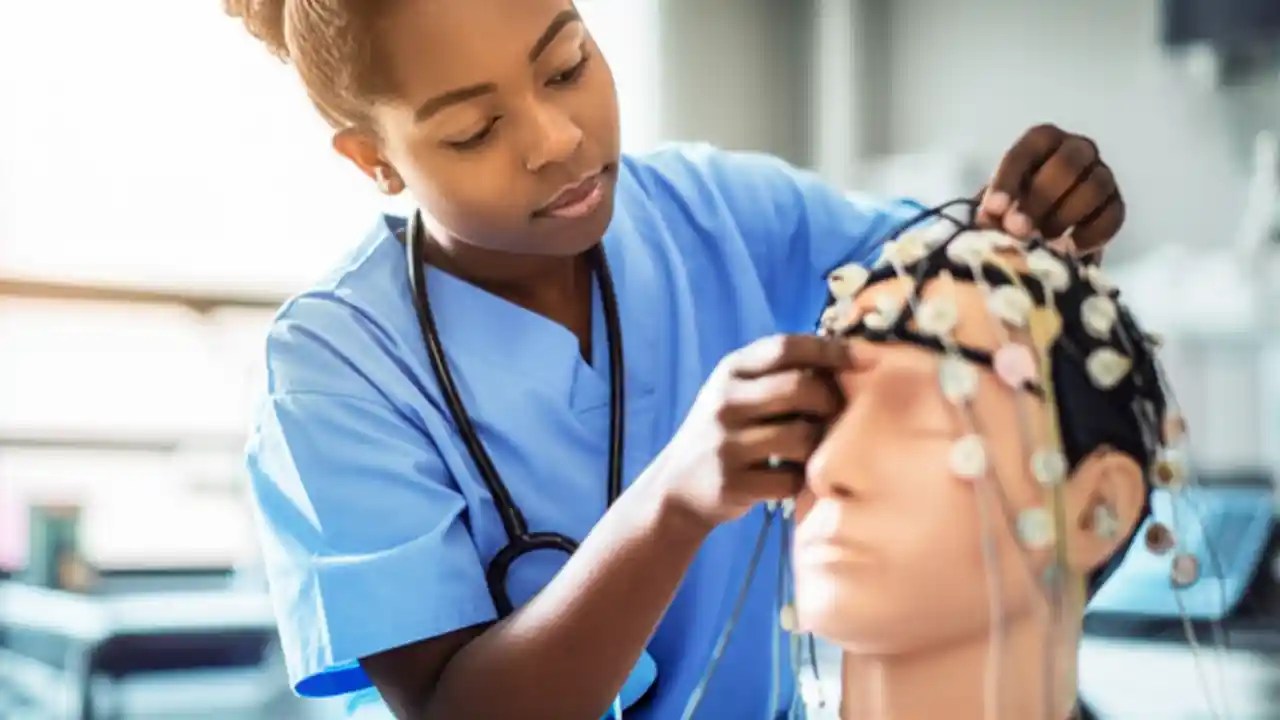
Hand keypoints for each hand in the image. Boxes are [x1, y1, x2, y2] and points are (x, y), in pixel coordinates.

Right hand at [654, 335, 853, 528]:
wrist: (675, 488)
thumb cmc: (724, 433)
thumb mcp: (736, 393)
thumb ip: (777, 375)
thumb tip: (846, 357)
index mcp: (729, 371)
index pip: (786, 347)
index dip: (830, 350)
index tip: (864, 358)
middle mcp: (724, 402)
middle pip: (801, 388)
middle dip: (830, 401)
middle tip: (836, 415)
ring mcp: (726, 444)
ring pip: (802, 436)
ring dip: (818, 445)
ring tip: (813, 450)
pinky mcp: (733, 484)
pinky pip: (791, 478)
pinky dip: (802, 480)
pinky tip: (794, 477)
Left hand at [976, 123, 1124, 255]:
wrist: (1038, 229)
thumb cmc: (1011, 208)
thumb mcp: (996, 207)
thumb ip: (993, 212)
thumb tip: (996, 223)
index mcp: (1041, 141)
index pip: (1026, 151)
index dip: (1008, 181)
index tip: (994, 210)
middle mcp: (1076, 149)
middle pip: (1068, 164)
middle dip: (1040, 199)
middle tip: (1019, 230)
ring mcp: (1101, 175)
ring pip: (1095, 187)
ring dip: (1065, 217)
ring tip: (1041, 241)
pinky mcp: (1115, 204)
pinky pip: (1113, 216)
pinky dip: (1091, 235)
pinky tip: (1068, 251)